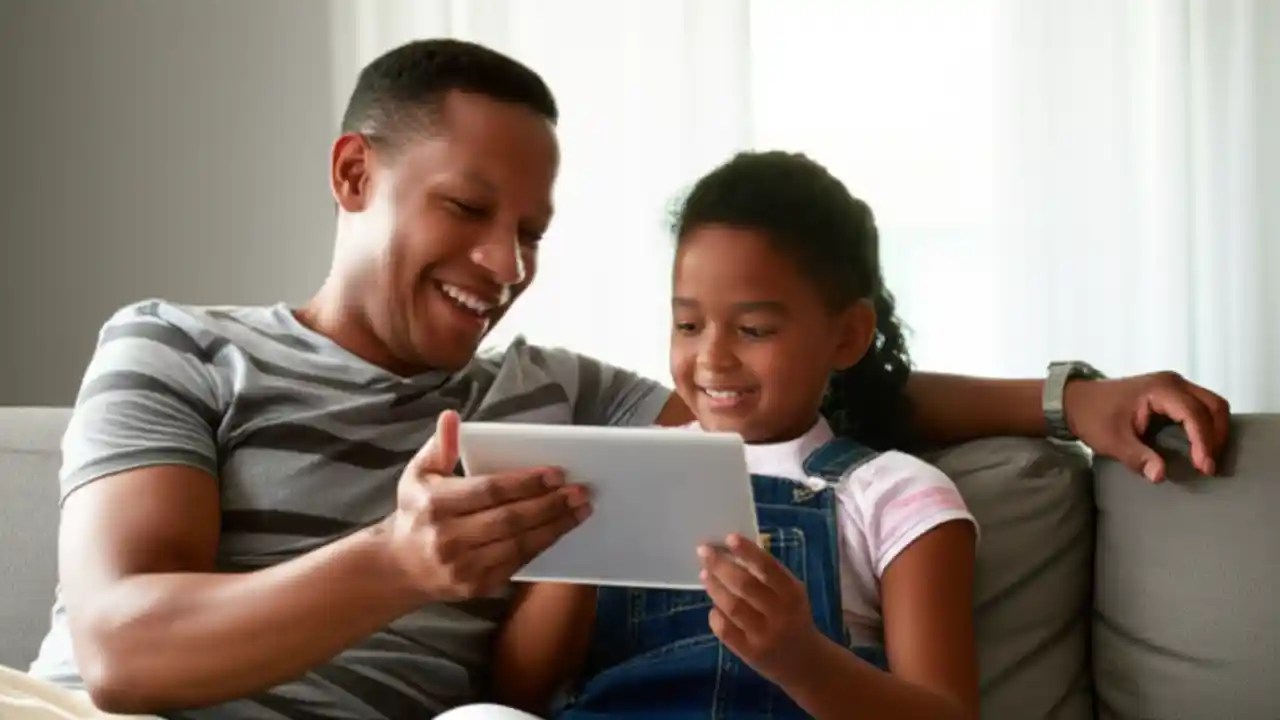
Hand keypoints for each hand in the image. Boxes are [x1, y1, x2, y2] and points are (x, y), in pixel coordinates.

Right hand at [385, 410, 591, 600]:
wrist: (399, 567)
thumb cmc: (415, 512)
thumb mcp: (418, 474)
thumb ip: (440, 446)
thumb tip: (452, 417)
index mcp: (435, 505)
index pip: (489, 491)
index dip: (525, 483)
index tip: (556, 473)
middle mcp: (448, 538)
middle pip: (510, 520)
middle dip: (549, 504)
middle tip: (580, 491)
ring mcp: (463, 566)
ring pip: (519, 544)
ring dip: (555, 526)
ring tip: (580, 509)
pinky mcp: (476, 586)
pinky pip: (517, 564)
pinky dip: (542, 545)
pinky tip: (560, 529)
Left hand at [699, 534, 823, 685]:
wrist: (804, 662)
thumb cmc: (793, 617)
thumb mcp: (791, 593)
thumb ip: (768, 575)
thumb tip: (732, 550)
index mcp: (793, 594)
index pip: (769, 569)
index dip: (748, 552)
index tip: (729, 538)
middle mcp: (779, 614)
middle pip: (745, 586)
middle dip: (721, 566)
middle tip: (704, 551)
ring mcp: (763, 636)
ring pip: (733, 607)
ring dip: (715, 587)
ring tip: (704, 574)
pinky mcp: (749, 653)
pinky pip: (725, 630)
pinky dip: (715, 615)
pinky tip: (714, 606)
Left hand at [1064, 372, 1230, 481]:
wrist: (1076, 400)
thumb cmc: (1092, 416)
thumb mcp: (1111, 441)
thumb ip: (1137, 458)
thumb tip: (1160, 476)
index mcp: (1160, 389)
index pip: (1195, 414)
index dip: (1204, 441)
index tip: (1204, 467)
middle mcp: (1173, 382)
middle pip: (1213, 405)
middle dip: (1217, 436)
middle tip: (1208, 466)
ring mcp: (1174, 385)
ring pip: (1211, 404)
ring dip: (1215, 431)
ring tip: (1207, 459)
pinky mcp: (1172, 393)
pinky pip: (1200, 407)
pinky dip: (1207, 426)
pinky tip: (1200, 448)